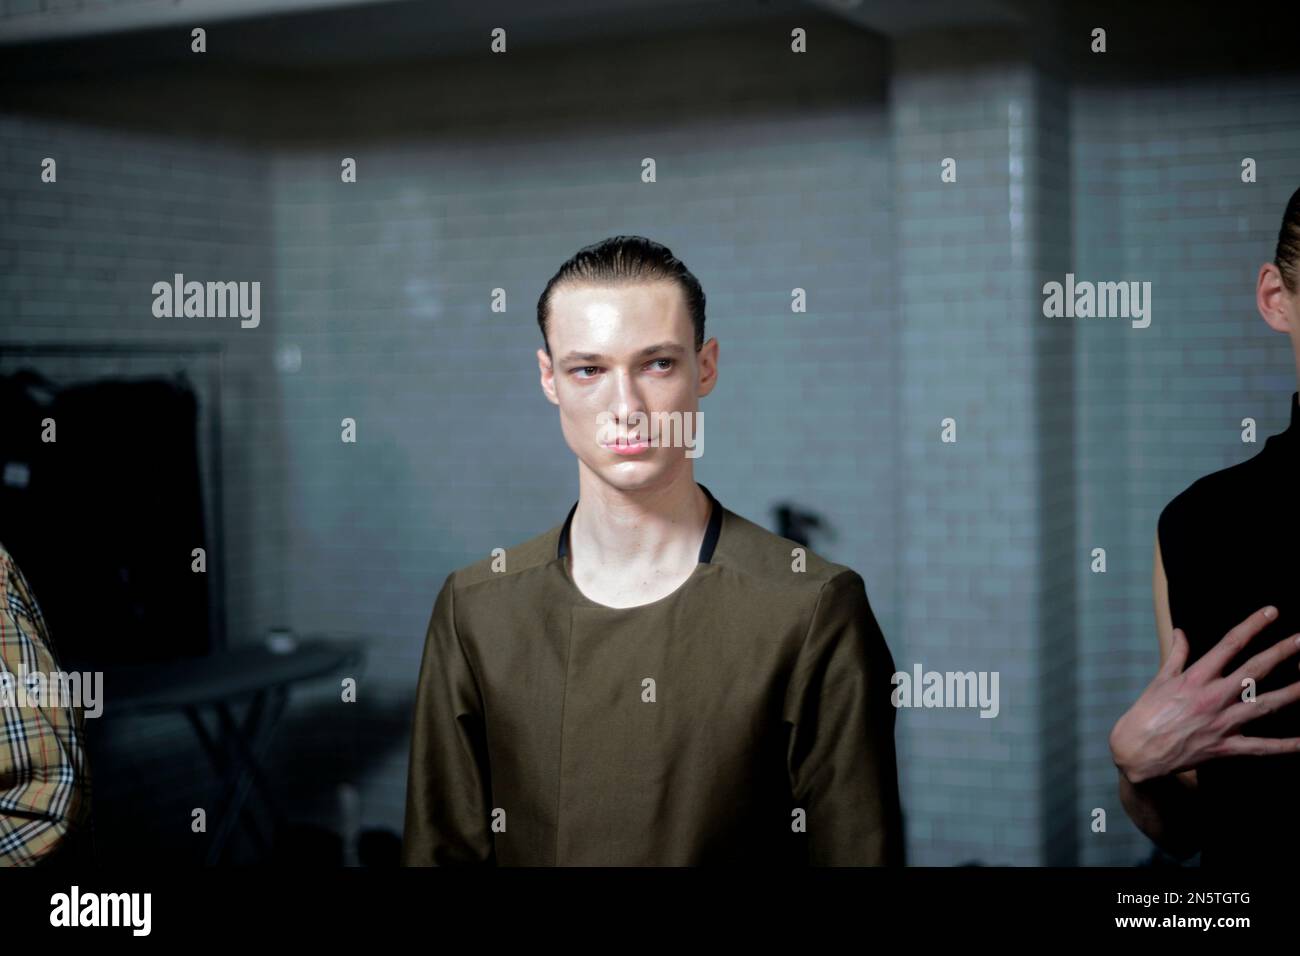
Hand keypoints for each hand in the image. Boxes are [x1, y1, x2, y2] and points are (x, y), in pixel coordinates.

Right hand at [1110, 606, 1299, 783]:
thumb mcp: (1160, 679)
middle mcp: (1213, 697)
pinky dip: (1286, 746)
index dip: (1253, 626)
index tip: (1272, 612)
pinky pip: (1262, 746)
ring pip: (1266, 705)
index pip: (1230, 644)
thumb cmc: (1146, 713)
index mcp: (1196, 677)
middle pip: (1255, 669)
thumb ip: (1177, 654)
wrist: (1137, 751)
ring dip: (1293, 692)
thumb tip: (1182, 631)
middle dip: (1282, 652)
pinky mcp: (1225, 747)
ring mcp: (1222, 723)